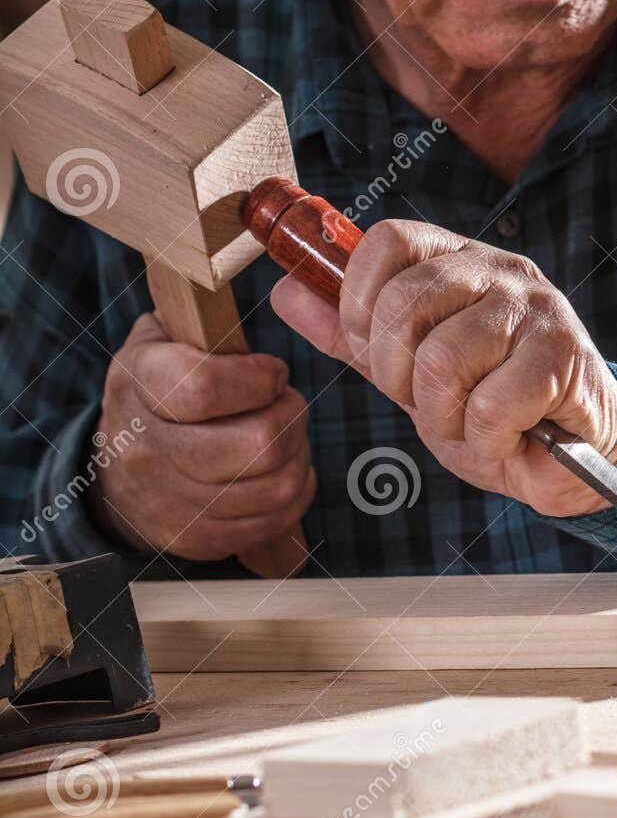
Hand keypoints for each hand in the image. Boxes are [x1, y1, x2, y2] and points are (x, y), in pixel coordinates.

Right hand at [89, 314, 314, 559]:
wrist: (117, 477)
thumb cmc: (154, 392)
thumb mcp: (157, 341)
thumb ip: (196, 316)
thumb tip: (238, 275)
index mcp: (137, 385)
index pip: (203, 387)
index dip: (257, 379)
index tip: (271, 371)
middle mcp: (148, 452)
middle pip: (257, 445)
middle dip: (291, 417)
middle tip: (285, 403)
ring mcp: (172, 505)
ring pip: (277, 485)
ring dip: (299, 453)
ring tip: (285, 433)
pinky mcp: (198, 541)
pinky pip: (276, 519)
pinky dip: (296, 490)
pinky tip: (281, 468)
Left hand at [270, 220, 616, 516]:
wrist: (575, 456)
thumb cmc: (494, 407)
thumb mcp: (408, 372)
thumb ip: (353, 335)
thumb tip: (285, 291)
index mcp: (457, 260)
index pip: (388, 239)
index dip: (359, 300)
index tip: (373, 352)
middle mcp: (498, 270)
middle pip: (406, 302)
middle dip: (398, 375)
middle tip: (429, 404)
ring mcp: (535, 308)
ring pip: (443, 359)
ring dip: (444, 415)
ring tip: (470, 424)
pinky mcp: (564, 354)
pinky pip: (491, 404)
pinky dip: (484, 439)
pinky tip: (505, 438)